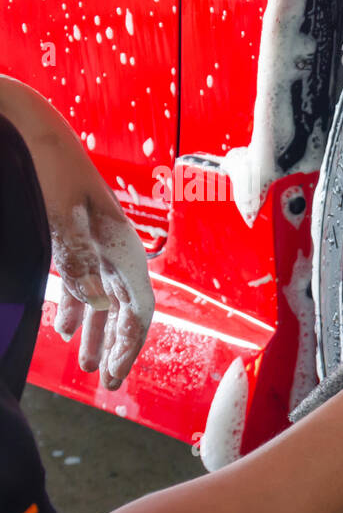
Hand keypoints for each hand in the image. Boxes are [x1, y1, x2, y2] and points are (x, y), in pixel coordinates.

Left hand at [45, 173, 154, 390]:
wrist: (33, 128)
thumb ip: (77, 259)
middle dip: (117, 348)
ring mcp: (98, 246)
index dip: (130, 344)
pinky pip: (85, 284)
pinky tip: (63, 330)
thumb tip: (99, 304)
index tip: (114, 372)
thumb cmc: (50, 167)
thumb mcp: (61, 213)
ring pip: (105, 301)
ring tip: (86, 367)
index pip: (140, 308)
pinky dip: (77, 310)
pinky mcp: (79, 241)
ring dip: (96, 335)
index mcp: (123, 246)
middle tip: (106, 384)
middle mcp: (117, 251)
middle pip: (126, 310)